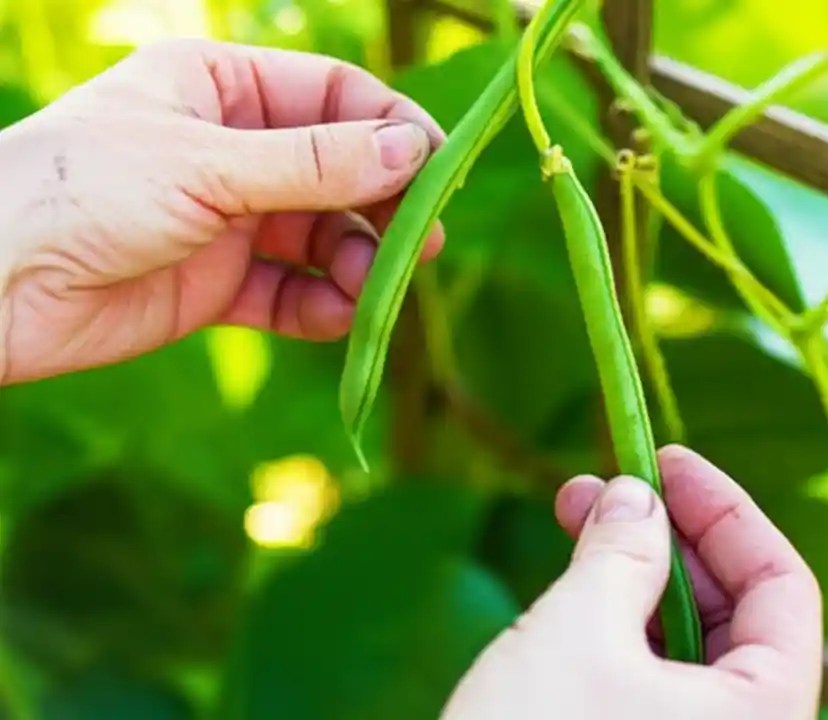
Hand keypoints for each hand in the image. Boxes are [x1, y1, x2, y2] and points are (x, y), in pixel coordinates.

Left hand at [0, 39, 444, 384]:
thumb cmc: (81, 192)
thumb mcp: (206, 165)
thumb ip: (315, 163)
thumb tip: (415, 149)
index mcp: (220, 87)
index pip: (334, 96)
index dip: (392, 129)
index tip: (439, 168)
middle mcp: (231, 148)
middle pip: (340, 170)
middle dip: (383, 206)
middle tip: (425, 242)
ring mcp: (226, 218)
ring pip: (323, 236)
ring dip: (358, 263)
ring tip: (373, 289)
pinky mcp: (217, 285)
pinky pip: (291, 292)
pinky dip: (323, 306)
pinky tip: (340, 318)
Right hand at [444, 446, 823, 719]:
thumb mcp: (578, 633)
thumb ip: (621, 551)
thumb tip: (637, 497)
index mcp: (768, 713)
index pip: (782, 585)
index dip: (726, 511)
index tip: (666, 461)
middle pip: (737, 613)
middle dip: (669, 538)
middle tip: (603, 486)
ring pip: (690, 647)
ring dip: (638, 576)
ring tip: (574, 518)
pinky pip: (654, 685)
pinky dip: (620, 629)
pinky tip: (573, 592)